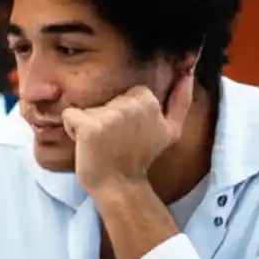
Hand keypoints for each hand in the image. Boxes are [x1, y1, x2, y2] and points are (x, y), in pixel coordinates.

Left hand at [61, 69, 194, 195]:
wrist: (120, 186)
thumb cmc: (139, 158)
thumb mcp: (171, 129)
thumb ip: (181, 100)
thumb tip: (188, 72)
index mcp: (148, 100)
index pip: (124, 94)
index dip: (122, 112)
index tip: (129, 131)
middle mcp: (130, 105)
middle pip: (105, 100)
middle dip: (106, 116)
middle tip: (115, 139)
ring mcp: (110, 115)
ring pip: (87, 108)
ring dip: (88, 124)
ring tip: (102, 143)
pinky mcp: (89, 127)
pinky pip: (70, 115)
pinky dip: (72, 129)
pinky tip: (85, 143)